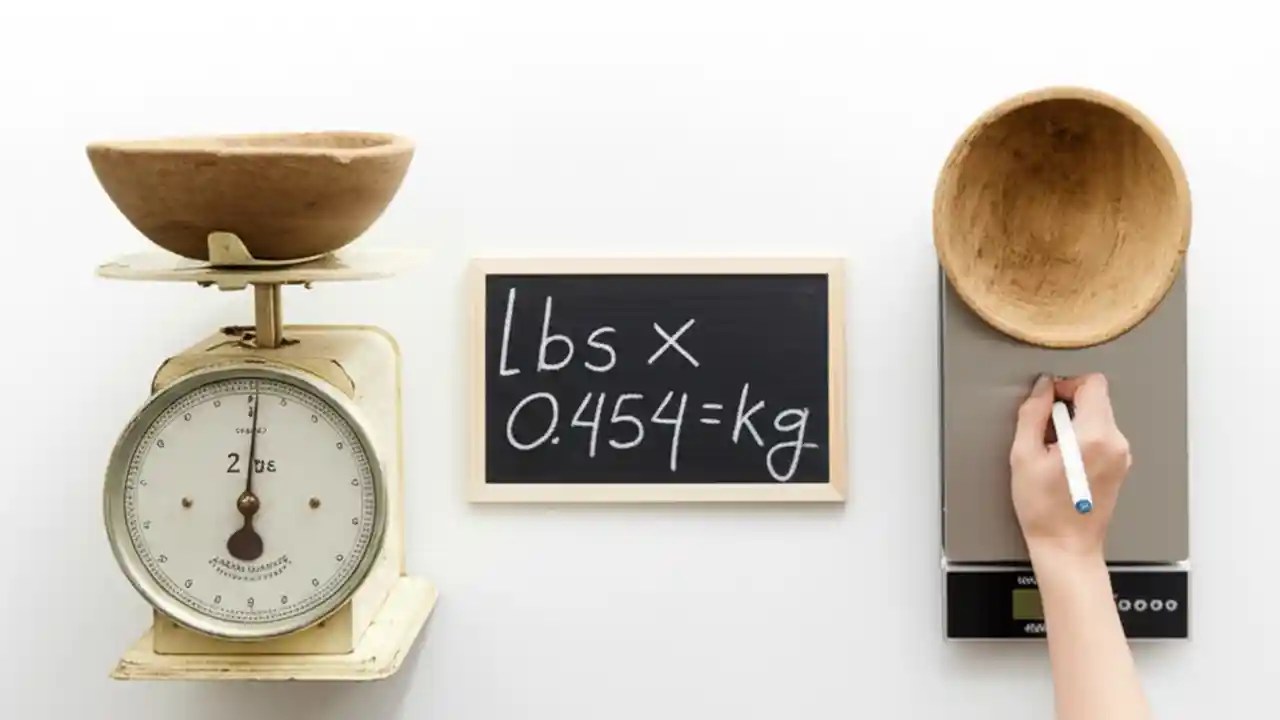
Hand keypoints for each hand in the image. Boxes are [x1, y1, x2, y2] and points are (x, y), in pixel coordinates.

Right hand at [1009, 373, 1131, 560]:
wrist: (1066, 546)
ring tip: (1053, 451)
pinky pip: (1102, 436)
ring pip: (1098, 417)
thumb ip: (1032, 413)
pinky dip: (1083, 438)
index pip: (1092, 384)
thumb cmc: (1045, 510)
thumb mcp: (1024, 456)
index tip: (1048, 401)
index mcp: (1094, 436)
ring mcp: (1121, 455)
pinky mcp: (1120, 465)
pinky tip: (1064, 462)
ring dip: (1074, 423)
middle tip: (1045, 431)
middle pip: (1097, 399)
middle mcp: (1116, 443)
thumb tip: (1041, 388)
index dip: (1066, 384)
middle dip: (1068, 405)